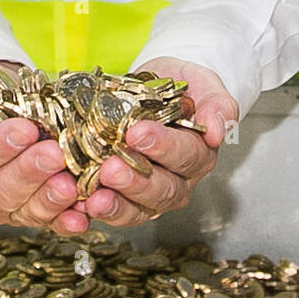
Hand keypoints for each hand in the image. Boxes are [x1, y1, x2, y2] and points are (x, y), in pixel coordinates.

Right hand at [0, 62, 89, 234]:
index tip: (24, 130)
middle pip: (1, 192)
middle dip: (29, 173)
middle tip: (53, 154)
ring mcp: (10, 207)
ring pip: (27, 211)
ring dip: (50, 199)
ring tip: (70, 184)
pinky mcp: (37, 211)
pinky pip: (52, 222)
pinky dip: (67, 220)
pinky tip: (81, 213)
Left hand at [80, 58, 238, 227]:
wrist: (161, 88)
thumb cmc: (185, 87)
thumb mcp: (205, 85)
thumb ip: (218, 106)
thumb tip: (217, 131)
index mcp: (199, 153)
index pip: (187, 156)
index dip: (163, 147)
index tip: (138, 133)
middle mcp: (179, 179)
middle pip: (163, 190)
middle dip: (136, 181)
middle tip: (111, 168)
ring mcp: (152, 192)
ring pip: (139, 209)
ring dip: (116, 204)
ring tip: (94, 196)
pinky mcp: (126, 198)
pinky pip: (114, 211)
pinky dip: (97, 211)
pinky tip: (80, 204)